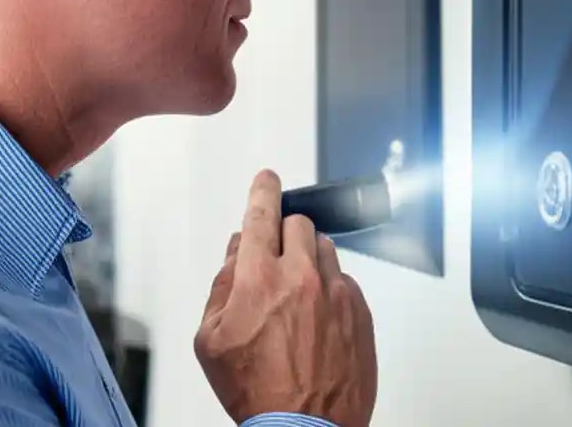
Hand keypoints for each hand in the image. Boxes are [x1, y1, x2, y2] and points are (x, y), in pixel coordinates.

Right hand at [195, 169, 377, 426]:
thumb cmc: (258, 392)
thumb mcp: (211, 341)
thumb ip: (221, 286)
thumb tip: (237, 254)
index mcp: (258, 279)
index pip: (260, 213)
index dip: (262, 190)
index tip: (267, 180)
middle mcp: (301, 276)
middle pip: (298, 223)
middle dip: (283, 233)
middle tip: (273, 260)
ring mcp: (335, 292)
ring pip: (324, 248)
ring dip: (308, 259)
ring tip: (294, 298)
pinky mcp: (360, 310)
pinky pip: (344, 280)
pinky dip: (329, 289)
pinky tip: (316, 321)